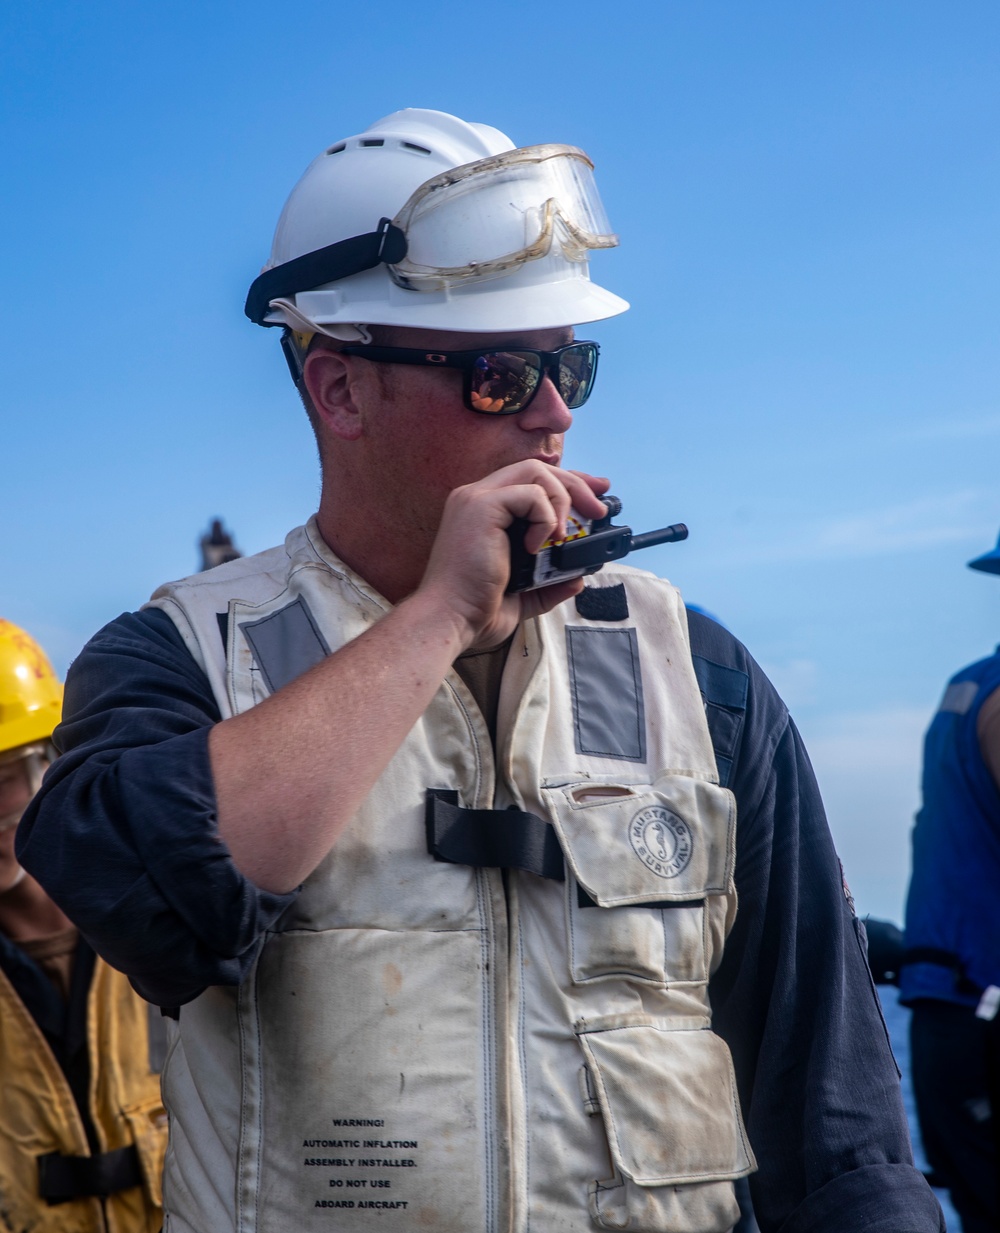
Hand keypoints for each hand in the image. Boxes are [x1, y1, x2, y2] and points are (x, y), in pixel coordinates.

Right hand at [417, 461, 608, 649]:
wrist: (450, 621)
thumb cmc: (474, 610)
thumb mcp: (522, 597)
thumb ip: (548, 585)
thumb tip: (576, 579)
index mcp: (483, 512)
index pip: (529, 480)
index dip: (565, 483)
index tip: (592, 497)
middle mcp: (476, 497)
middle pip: (536, 468)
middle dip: (575, 484)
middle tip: (597, 510)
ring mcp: (476, 499)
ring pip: (536, 472)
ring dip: (563, 499)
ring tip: (564, 534)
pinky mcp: (481, 506)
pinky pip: (531, 494)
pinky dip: (545, 518)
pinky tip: (539, 546)